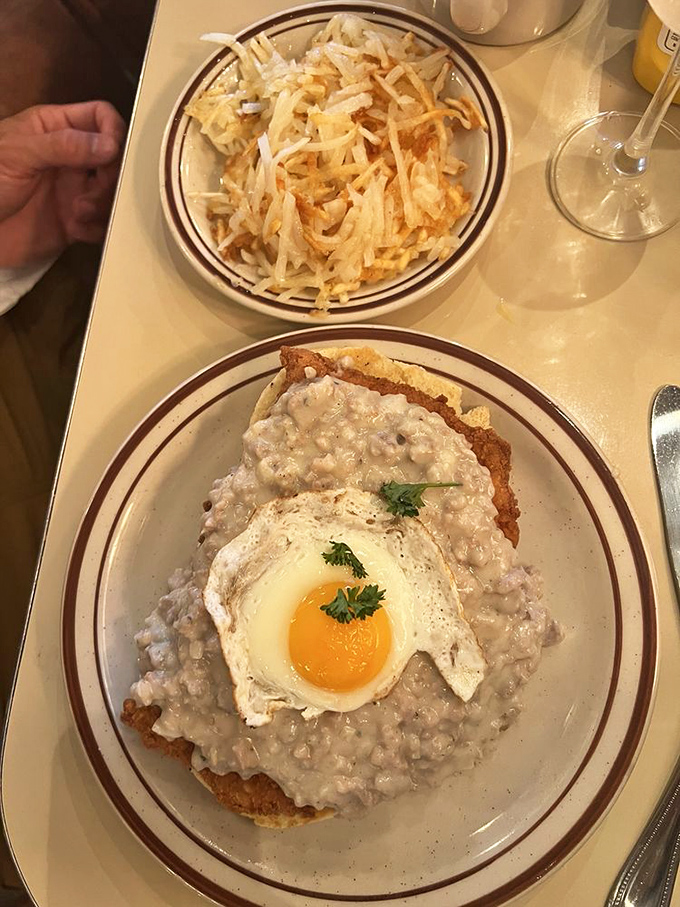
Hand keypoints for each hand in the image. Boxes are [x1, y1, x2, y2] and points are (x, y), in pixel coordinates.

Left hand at [0, 102, 124, 267]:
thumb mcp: (19, 153)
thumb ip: (65, 145)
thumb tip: (111, 145)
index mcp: (56, 129)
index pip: (100, 117)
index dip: (113, 132)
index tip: (112, 155)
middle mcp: (71, 159)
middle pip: (114, 159)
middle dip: (110, 177)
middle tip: (91, 194)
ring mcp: (74, 191)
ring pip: (112, 193)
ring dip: (103, 205)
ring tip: (79, 213)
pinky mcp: (74, 224)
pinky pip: (102, 225)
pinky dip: (98, 229)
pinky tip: (78, 230)